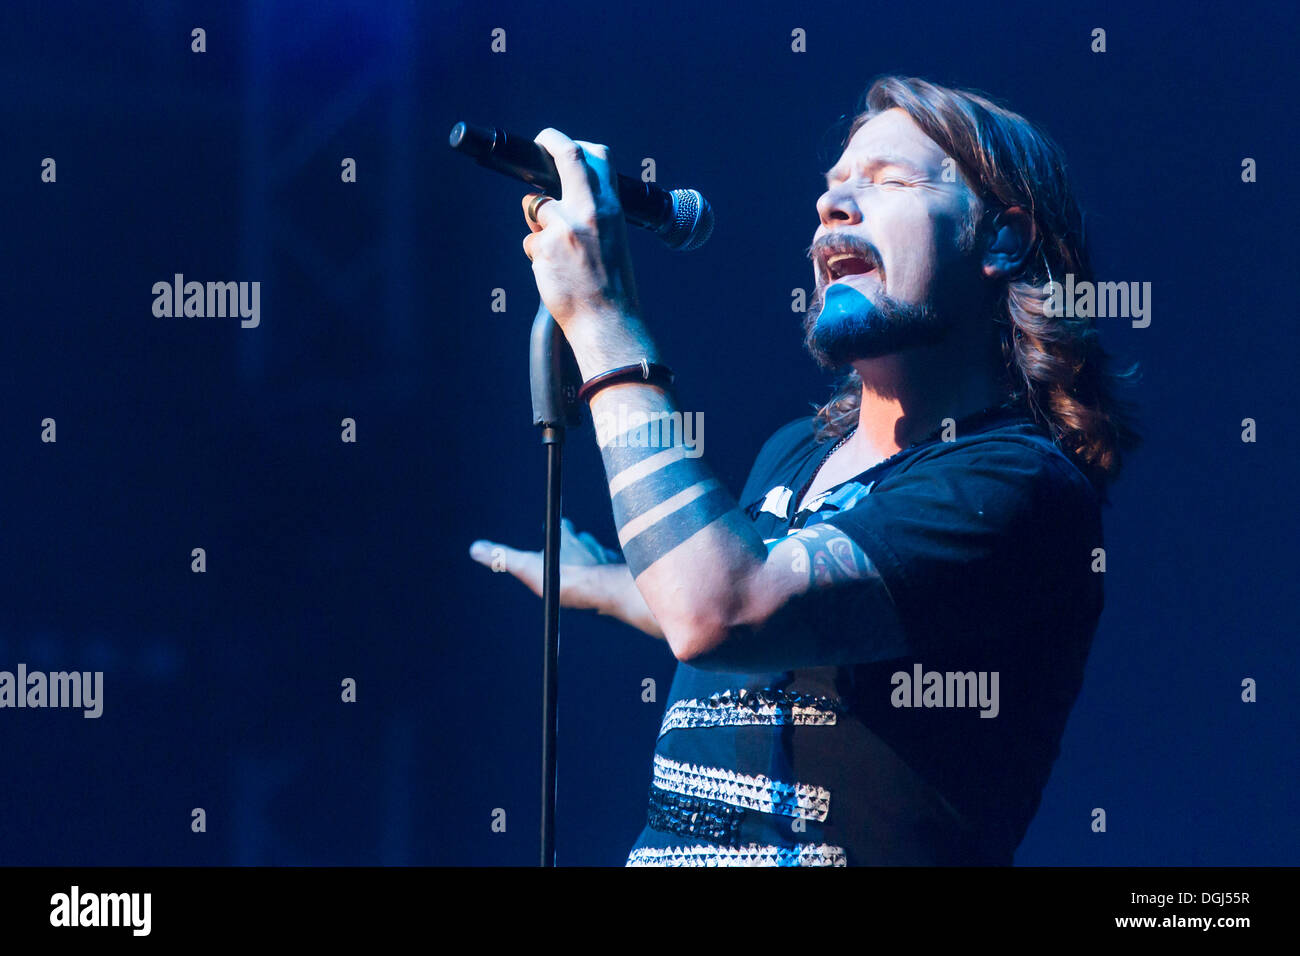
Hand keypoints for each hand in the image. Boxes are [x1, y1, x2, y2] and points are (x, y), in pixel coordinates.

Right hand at [468, 519, 662, 637]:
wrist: (602, 594)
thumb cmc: (565, 580)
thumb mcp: (527, 568)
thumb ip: (503, 558)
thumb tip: (475, 548)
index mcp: (567, 538)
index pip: (562, 526)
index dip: (557, 529)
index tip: (554, 530)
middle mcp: (588, 543)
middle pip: (582, 538)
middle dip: (575, 544)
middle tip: (569, 556)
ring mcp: (604, 557)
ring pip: (598, 552)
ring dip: (592, 558)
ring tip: (586, 569)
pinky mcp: (617, 573)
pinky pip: (611, 571)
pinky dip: (606, 575)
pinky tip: (604, 584)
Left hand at [522, 129, 646, 365]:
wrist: (607, 321)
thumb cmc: (609, 284)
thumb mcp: (612, 239)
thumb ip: (591, 213)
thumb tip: (550, 196)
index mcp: (612, 208)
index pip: (598, 157)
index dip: (574, 144)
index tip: (559, 143)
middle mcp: (591, 211)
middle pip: (568, 156)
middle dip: (550, 141)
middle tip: (539, 142)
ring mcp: (566, 227)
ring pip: (536, 205)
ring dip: (537, 223)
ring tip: (557, 251)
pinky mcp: (545, 247)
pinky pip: (531, 242)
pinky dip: (538, 255)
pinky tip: (555, 272)